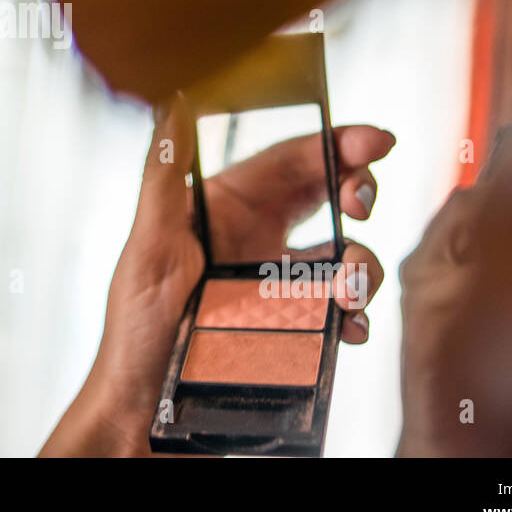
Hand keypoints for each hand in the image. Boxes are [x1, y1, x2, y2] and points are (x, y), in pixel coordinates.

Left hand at [42, 95, 393, 455]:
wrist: (143, 410)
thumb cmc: (135, 329)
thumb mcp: (148, 245)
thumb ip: (165, 173)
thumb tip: (172, 101)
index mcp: (225, 208)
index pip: (289, 161)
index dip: (334, 144)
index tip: (375, 140)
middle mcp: (257, 240)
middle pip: (326, 198)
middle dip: (356, 190)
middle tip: (361, 203)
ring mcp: (278, 286)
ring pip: (344, 257)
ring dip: (361, 265)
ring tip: (348, 289)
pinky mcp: (292, 331)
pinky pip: (340, 315)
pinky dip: (357, 318)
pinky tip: (350, 328)